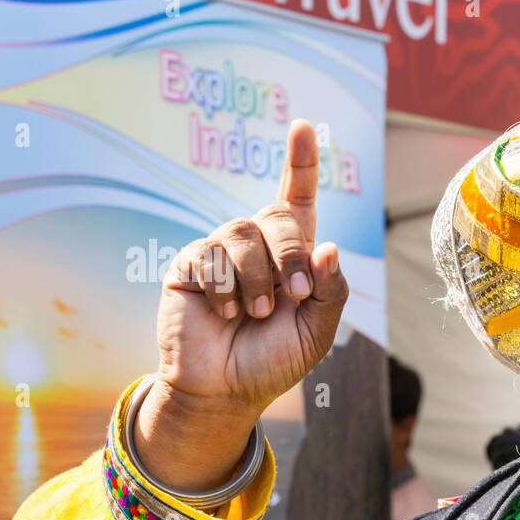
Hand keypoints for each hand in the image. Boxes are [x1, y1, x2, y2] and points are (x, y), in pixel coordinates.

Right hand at [136, 120, 348, 490]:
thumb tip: (328, 246)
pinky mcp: (190, 265)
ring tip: (255, 315)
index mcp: (291, 254)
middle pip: (277, 219)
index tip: (303, 127)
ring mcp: (220, 251)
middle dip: (291, 258)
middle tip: (291, 297)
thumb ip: (329, 291)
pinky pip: (212, 257)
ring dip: (257, 280)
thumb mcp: (316, 330)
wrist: (225, 391)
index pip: (296, 199)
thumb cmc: (273, 359)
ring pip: (243, 235)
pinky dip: (227, 291)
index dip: (301, 164)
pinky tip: (225, 316)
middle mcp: (255, 245)